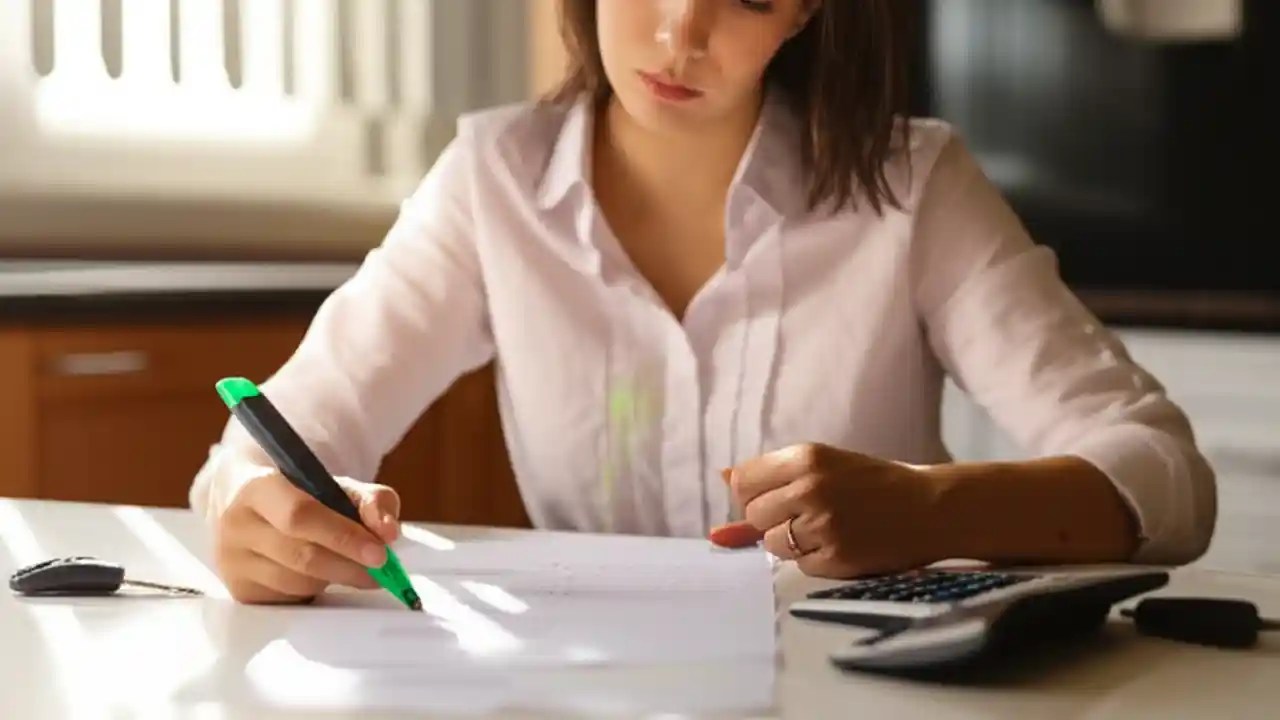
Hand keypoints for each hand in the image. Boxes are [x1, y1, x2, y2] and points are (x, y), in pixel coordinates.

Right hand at [214, 470, 401, 604]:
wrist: (252, 507)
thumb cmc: (302, 496)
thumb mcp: (339, 487)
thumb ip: (372, 502)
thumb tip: (388, 532)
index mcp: (259, 488)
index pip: (302, 515)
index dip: (344, 536)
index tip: (380, 551)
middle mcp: (238, 524)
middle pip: (301, 555)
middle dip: (349, 566)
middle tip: (381, 571)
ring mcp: (233, 561)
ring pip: (297, 582)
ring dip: (335, 580)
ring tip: (354, 569)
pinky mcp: (239, 590)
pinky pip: (289, 599)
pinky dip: (315, 592)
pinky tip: (324, 577)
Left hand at [709, 444, 946, 577]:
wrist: (930, 508)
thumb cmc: (874, 482)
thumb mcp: (824, 464)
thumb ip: (773, 474)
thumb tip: (722, 476)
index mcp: (805, 457)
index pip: (743, 481)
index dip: (753, 494)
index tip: (773, 497)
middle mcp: (809, 487)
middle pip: (753, 514)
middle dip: (771, 518)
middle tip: (804, 514)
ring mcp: (822, 524)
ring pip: (772, 542)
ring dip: (789, 542)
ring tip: (823, 530)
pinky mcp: (835, 556)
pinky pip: (798, 565)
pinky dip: (812, 560)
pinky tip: (838, 545)